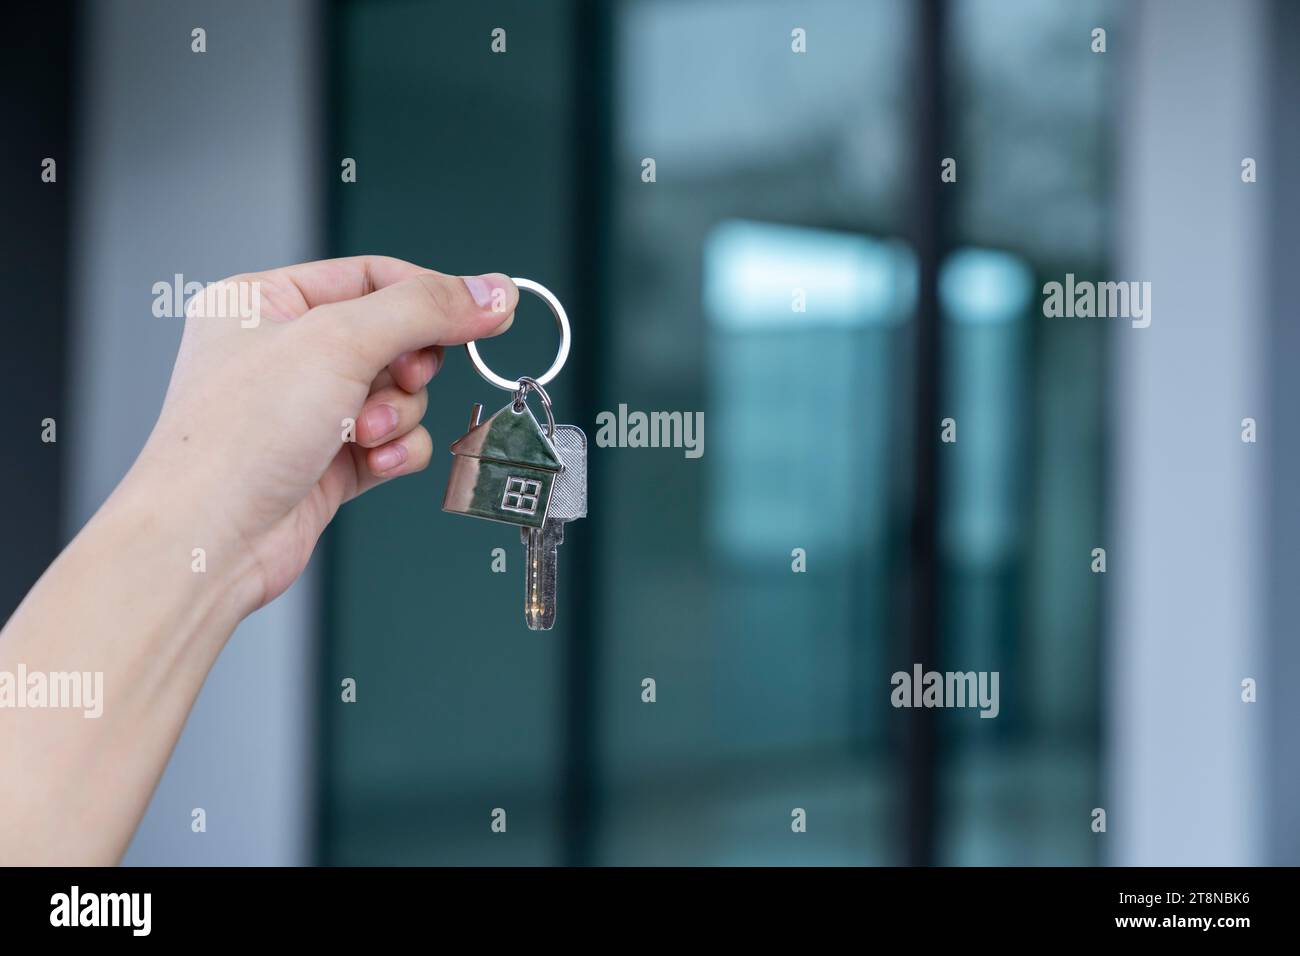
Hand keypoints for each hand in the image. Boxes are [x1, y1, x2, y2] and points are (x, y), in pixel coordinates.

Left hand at [129, 256, 516, 611]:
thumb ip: (425, 309)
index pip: (373, 276)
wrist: (209, 539)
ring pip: (399, 394)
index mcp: (264, 302)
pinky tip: (375, 463)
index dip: (430, 295)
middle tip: (402, 378)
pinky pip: (393, 440)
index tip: (487, 311)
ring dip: (399, 415)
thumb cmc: (237, 437)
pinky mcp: (329, 460)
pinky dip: (396, 451)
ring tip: (364, 434)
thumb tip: (493, 290)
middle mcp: (285, 352)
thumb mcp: (339, 343)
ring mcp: (308, 409)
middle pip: (395, 337)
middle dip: (408, 367)